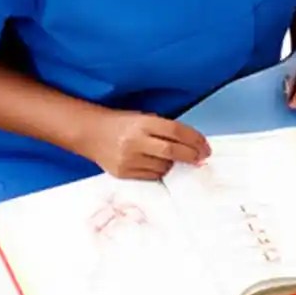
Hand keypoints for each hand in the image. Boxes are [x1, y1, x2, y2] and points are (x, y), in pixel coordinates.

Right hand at [81, 110, 210, 179]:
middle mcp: (135, 141)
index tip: (205, 147)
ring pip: (163, 166)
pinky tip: (159, 164)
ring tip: (174, 158)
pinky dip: (161, 171)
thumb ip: (166, 130)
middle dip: (192, 155)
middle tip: (202, 157)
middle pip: (172, 151)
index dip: (195, 140)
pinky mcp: (123, 173)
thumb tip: (193, 144)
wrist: (90, 133)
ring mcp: (128, 159)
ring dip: (175, 164)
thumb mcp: (144, 118)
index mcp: (143, 123)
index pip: (177, 131)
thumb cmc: (121, 123)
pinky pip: (151, 176)